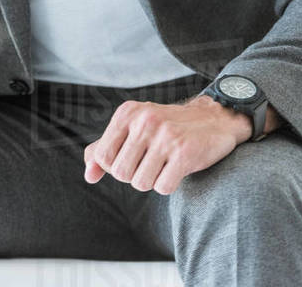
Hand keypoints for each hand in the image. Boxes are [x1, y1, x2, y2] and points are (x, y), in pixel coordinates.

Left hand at [82, 95, 251, 194]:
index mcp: (127, 113)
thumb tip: (88, 176)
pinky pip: (163, 187)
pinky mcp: (184, 152)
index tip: (131, 159)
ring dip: (152, 181)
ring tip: (163, 164)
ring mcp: (165, 136)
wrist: (213, 119)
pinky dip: (168, 185)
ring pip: (141, 183)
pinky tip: (177, 168)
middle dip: (134, 176)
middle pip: (121, 173)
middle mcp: (144, 121)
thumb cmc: (166, 128)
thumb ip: (105, 149)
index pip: (102, 156)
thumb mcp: (132, 128)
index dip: (114, 167)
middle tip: (150, 163)